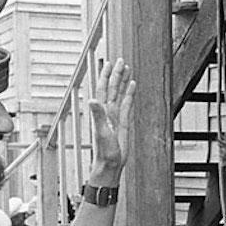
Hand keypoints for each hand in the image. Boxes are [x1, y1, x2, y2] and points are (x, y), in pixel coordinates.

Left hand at [87, 58, 135, 184]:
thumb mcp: (101, 132)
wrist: (110, 164)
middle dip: (115, 74)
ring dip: (122, 81)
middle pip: (112, 88)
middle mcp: (107, 111)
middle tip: (120, 61)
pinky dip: (129, 93)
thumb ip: (98, 116)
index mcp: (101, 111)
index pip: (103, 88)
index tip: (110, 63)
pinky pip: (126, 104)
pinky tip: (132, 86)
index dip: (106, 75)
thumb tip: (93, 100)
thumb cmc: (105, 152)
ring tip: (127, 69)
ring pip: (119, 94)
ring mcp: (115, 116)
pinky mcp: (123, 123)